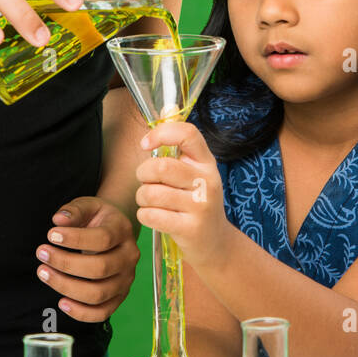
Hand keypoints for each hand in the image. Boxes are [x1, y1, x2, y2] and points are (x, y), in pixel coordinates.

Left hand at [35, 197, 139, 320]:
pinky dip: (81, 313)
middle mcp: (129, 257)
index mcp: (123, 231)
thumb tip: (58, 220)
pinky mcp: (119, 297)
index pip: (102, 239)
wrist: (115, 232)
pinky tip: (61, 302)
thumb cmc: (97, 219)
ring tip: (43, 273)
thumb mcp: (88, 205)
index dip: (75, 239)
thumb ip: (74, 210)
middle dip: (65, 263)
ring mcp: (126, 280)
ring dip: (66, 286)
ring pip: (98, 293)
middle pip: (100, 268)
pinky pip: (102, 313)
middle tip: (42, 253)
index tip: (50, 235)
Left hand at [134, 121, 229, 269]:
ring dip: (142, 197)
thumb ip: (178, 147)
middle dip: (143, 174)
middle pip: (161, 167)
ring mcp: (201, 206)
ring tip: (150, 201)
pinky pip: (151, 215)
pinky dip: (145, 215)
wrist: (215, 243)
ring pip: (151, 193)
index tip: (146, 144)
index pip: (187, 134)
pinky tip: (154, 216)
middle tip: (145, 181)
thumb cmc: (196, 203)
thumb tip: (164, 113)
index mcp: (206, 162)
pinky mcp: (190, 229)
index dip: (161, 134)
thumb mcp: (194, 173)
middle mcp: (207, 181)